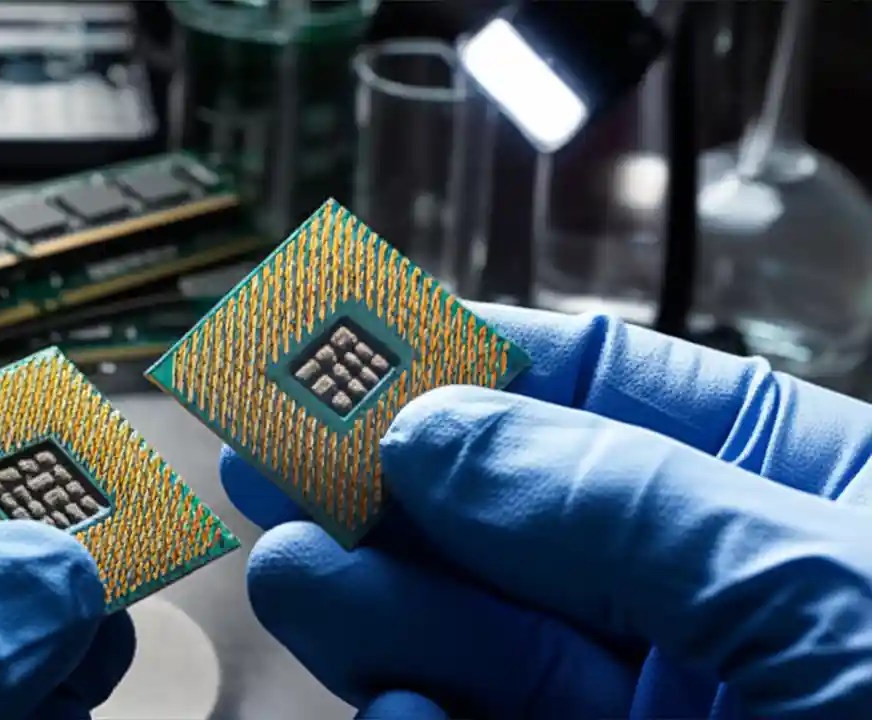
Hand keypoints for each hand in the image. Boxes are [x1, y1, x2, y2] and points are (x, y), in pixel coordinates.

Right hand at [223, 304, 871, 718]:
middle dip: (393, 480)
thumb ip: (628, 504)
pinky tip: (391, 702)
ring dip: (380, 601)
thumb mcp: (832, 597)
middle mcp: (716, 600)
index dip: (476, 353)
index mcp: (799, 499)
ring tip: (294, 565)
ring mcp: (653, 711)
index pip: (611, 388)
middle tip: (278, 450)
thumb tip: (443, 427)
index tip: (351, 336)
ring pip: (482, 635)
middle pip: (517, 511)